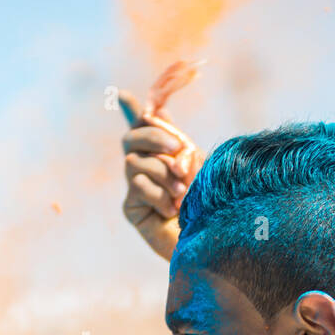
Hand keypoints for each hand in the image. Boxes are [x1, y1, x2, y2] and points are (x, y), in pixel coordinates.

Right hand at [118, 91, 201, 260]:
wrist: (212, 240)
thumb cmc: (211, 203)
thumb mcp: (200, 164)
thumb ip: (179, 140)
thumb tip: (161, 110)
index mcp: (164, 154)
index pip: (143, 127)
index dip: (131, 110)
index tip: (122, 94)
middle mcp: (145, 167)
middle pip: (131, 138)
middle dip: (154, 137)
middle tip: (177, 147)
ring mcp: (135, 187)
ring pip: (134, 162)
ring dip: (163, 173)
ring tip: (183, 192)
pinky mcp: (130, 207)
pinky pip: (137, 186)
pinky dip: (158, 195)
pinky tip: (172, 211)